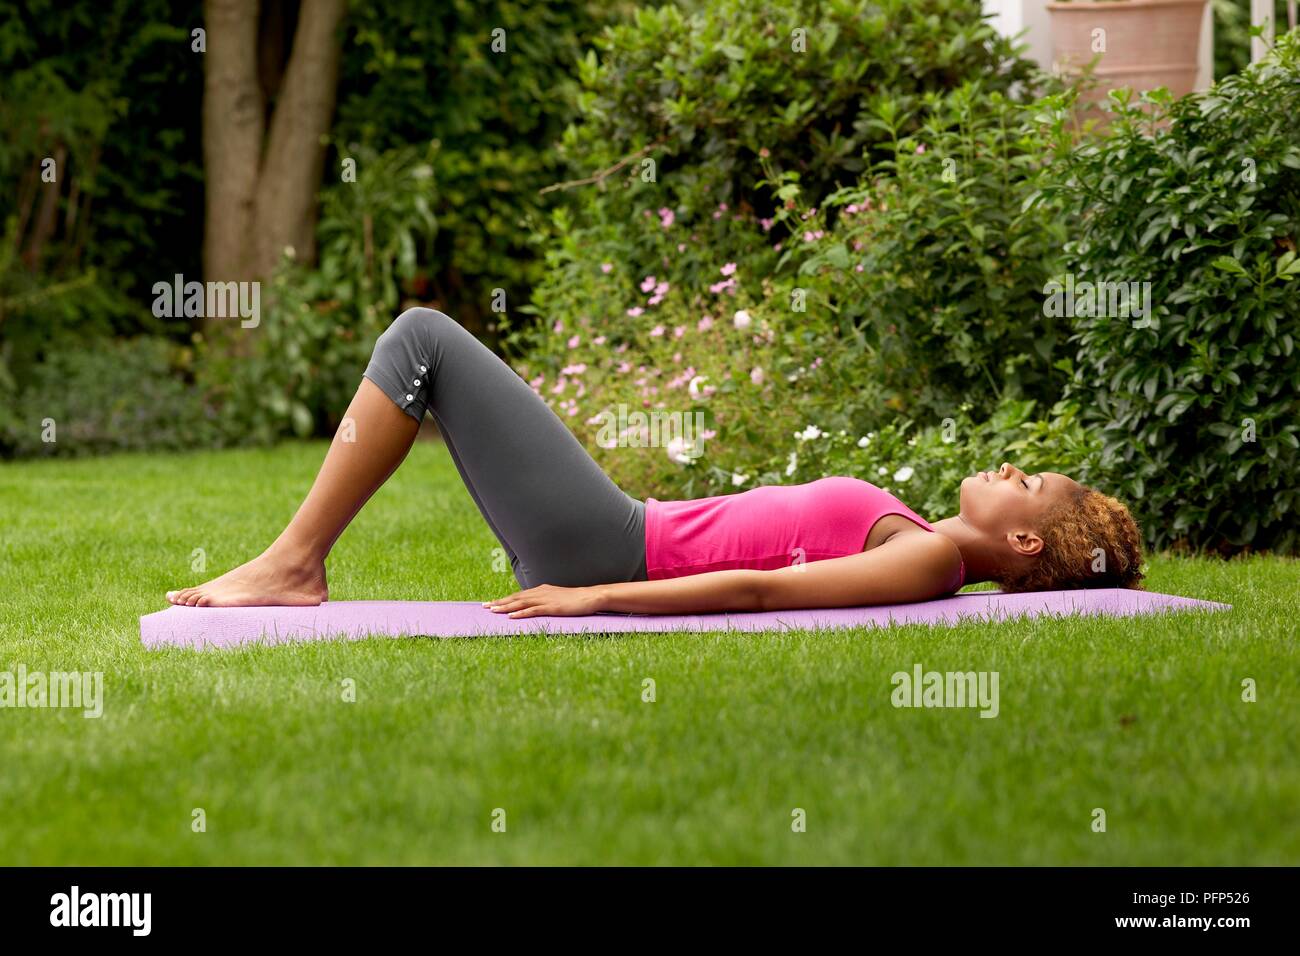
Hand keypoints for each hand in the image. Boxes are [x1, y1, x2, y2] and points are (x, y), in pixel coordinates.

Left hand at [482, 583, 603, 617]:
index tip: (492, 603)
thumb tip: (537, 606)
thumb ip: (546, 600)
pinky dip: (521, 613)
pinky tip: (512, 616)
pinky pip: (533, 611)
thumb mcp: (558, 598)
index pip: (519, 595)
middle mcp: (541, 592)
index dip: (505, 599)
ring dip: (506, 607)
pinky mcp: (551, 608)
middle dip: (500, 602)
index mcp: (541, 590)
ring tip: (493, 610)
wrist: (590, 597)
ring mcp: (546, 600)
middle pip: (516, 598)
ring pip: (521, 603)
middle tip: (485, 606)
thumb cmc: (576, 600)